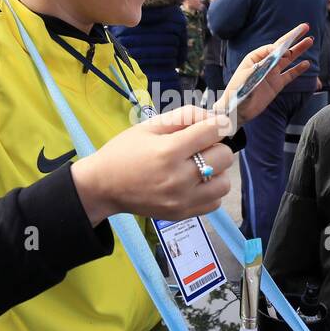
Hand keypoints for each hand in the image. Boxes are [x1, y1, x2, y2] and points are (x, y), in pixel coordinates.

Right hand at [70, 105, 234, 225]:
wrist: (104, 187)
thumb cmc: (125, 152)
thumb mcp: (149, 126)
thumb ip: (183, 117)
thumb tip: (214, 117)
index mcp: (168, 151)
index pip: (214, 131)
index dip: (218, 124)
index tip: (213, 125)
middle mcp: (179, 178)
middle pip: (225, 156)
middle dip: (216, 146)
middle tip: (200, 147)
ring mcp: (182, 200)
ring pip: (225, 183)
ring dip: (217, 171)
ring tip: (199, 166)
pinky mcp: (182, 214)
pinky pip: (215, 202)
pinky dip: (210, 191)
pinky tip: (195, 183)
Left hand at [216, 23, 313, 130]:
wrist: (236, 110)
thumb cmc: (237, 91)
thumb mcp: (248, 75)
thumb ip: (263, 64)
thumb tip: (277, 54)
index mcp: (255, 58)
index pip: (272, 47)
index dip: (281, 46)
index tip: (285, 51)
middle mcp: (265, 63)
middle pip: (282, 48)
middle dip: (294, 38)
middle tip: (306, 27)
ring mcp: (271, 74)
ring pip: (288, 59)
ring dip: (298, 50)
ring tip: (310, 41)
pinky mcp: (276, 85)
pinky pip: (290, 75)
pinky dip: (298, 69)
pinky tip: (307, 63)